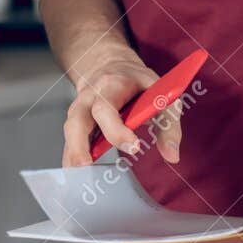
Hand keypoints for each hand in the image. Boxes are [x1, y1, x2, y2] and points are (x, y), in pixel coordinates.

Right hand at [62, 51, 181, 167]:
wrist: (110, 65)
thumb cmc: (138, 82)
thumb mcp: (160, 93)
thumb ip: (169, 124)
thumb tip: (172, 156)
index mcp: (111, 86)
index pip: (107, 109)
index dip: (116, 129)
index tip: (134, 147)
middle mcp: (90, 96)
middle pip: (77, 120)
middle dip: (80, 143)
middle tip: (87, 165)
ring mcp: (79, 108)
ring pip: (70, 130)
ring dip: (72, 154)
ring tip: (77, 178)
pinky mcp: (76, 120)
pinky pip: (70, 139)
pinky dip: (70, 157)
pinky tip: (75, 175)